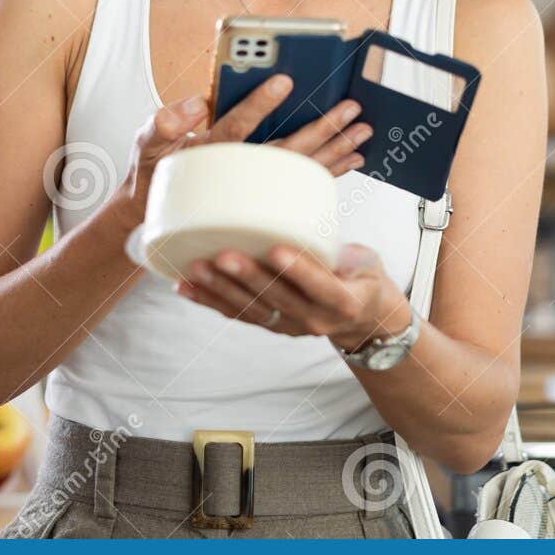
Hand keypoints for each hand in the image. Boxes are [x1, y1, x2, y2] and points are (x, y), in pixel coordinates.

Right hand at [112, 73, 372, 227]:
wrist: (156, 210)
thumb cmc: (155, 167)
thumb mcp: (147, 142)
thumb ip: (165, 123)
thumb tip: (196, 103)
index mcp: (208, 154)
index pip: (236, 127)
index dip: (258, 105)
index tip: (284, 81)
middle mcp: (238, 173)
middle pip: (285, 151)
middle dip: (321, 130)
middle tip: (352, 110)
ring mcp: (254, 187)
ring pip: (301, 170)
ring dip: (335, 151)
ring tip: (363, 133)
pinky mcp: (265, 195)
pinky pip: (304, 183)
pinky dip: (330, 171)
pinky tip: (352, 158)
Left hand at [175, 242, 411, 352]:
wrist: (363, 320)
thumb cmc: (364, 279)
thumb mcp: (369, 263)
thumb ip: (347, 252)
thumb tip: (321, 229)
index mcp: (342, 302)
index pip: (320, 286)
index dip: (298, 270)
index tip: (276, 250)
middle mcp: (313, 319)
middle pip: (276, 299)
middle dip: (247, 277)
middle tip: (223, 254)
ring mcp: (288, 325)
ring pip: (251, 309)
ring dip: (220, 289)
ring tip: (196, 268)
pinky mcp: (270, 324)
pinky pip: (237, 314)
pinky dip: (209, 301)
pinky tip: (185, 287)